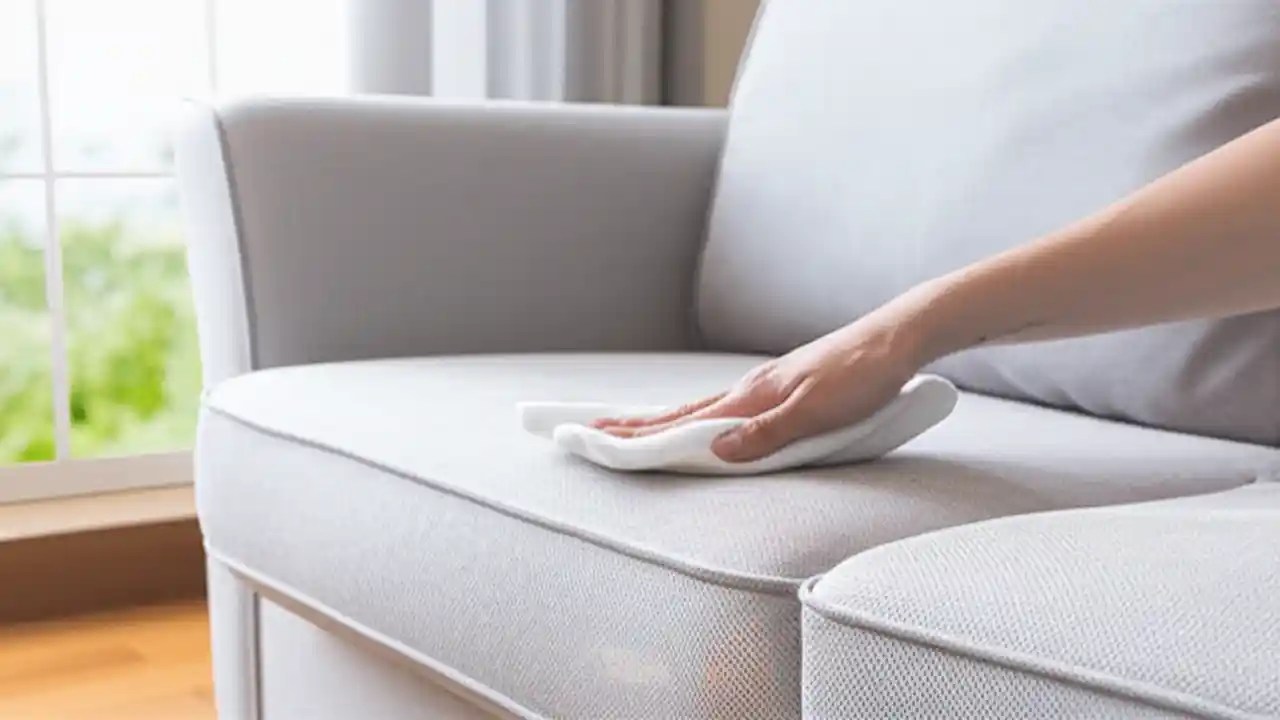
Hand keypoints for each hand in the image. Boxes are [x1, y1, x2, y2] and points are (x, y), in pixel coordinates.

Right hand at [593, 314, 925, 461]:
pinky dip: (698, 416)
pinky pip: (726, 406)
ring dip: (663, 421)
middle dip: (636, 426)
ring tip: (632, 428)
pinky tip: (702, 421)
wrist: (898, 337)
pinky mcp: (783, 386)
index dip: (641, 435)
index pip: (683, 421)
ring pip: (701, 407)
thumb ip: (768, 434)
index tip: (598, 439)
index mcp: (752, 395)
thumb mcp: (817, 412)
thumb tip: (716, 452)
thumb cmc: (863, 375)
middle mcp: (750, 388)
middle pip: (682, 412)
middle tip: (594, 433)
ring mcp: (765, 385)